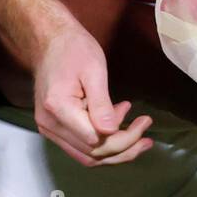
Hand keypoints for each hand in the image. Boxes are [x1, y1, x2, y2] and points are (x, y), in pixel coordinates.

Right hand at [33, 25, 153, 166]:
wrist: (50, 41)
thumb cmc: (73, 49)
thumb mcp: (93, 69)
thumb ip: (101, 102)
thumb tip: (111, 131)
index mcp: (58, 108)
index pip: (96, 141)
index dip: (124, 138)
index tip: (144, 122)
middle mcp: (49, 124)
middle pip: (92, 153)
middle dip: (124, 148)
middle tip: (146, 133)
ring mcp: (49, 128)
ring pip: (86, 155)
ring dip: (115, 151)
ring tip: (140, 136)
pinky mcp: (54, 127)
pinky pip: (80, 146)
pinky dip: (102, 143)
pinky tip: (117, 126)